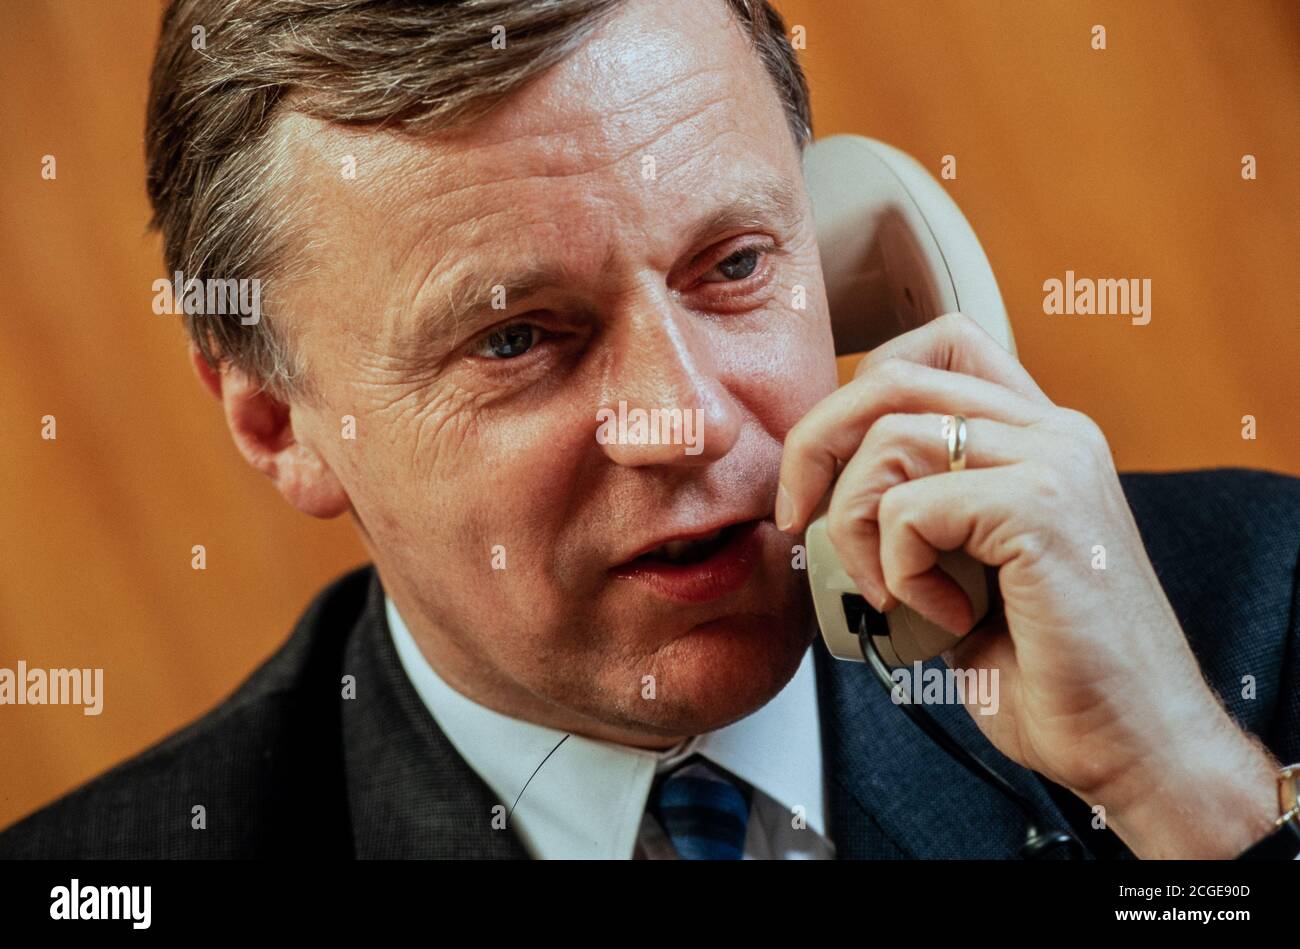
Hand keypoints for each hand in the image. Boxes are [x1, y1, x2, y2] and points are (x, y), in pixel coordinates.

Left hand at [776, 312, 1278, 857]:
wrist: (1132, 741)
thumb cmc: (1052, 669)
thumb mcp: (966, 570)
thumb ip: (917, 514)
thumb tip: (821, 501)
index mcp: (1039, 436)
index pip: (935, 347)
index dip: (856, 394)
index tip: (819, 473)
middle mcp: (1052, 431)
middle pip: (893, 376)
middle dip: (816, 444)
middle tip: (797, 518)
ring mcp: (1052, 461)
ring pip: (890, 437)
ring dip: (856, 525)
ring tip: (892, 591)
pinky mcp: (1039, 506)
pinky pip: (910, 509)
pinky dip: (897, 568)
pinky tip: (944, 614)